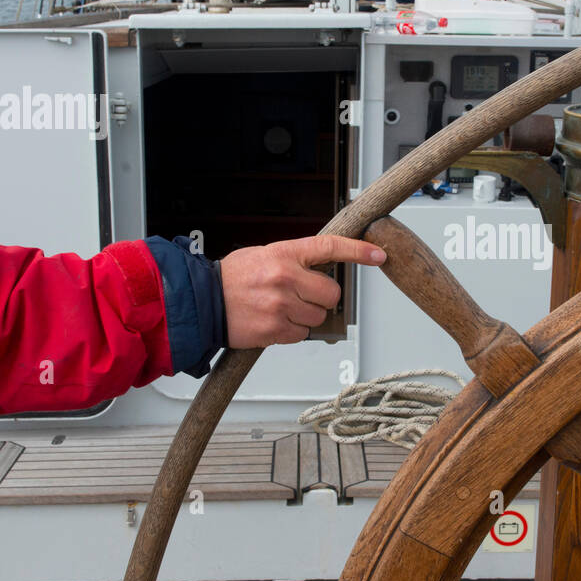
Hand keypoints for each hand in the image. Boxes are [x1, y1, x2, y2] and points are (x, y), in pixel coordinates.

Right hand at [219, 235, 385, 346]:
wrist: (201, 302)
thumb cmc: (231, 279)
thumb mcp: (263, 254)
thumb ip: (294, 259)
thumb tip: (322, 265)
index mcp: (284, 253)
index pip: (330, 247)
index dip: (359, 251)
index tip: (378, 254)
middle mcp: (285, 277)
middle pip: (332, 293)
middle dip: (322, 298)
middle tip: (302, 295)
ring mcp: (281, 305)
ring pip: (319, 316)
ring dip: (307, 316)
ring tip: (281, 309)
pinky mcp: (276, 330)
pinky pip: (303, 334)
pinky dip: (293, 331)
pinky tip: (274, 321)